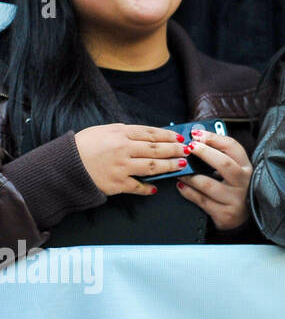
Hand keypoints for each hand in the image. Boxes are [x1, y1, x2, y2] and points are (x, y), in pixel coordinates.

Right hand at [73, 124, 188, 197]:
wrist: (63, 165)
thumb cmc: (83, 146)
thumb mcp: (104, 131)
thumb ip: (126, 132)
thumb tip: (148, 135)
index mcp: (121, 133)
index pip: (152, 133)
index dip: (169, 135)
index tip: (180, 137)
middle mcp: (124, 149)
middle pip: (157, 149)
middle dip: (175, 150)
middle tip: (187, 151)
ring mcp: (122, 167)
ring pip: (153, 166)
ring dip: (169, 166)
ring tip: (180, 165)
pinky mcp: (117, 183)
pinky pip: (138, 186)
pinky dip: (148, 187)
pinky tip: (156, 187)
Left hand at [177, 128, 251, 229]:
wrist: (242, 218)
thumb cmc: (234, 189)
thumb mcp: (234, 172)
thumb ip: (220, 157)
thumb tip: (197, 139)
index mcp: (245, 166)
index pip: (232, 147)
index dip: (213, 138)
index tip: (197, 134)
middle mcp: (243, 181)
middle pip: (223, 163)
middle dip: (203, 152)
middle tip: (188, 148)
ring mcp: (235, 198)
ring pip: (208, 184)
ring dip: (190, 176)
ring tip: (179, 171)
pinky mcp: (225, 213)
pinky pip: (201, 200)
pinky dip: (188, 192)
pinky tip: (182, 186)